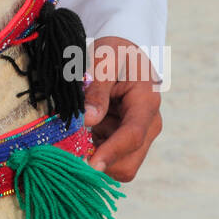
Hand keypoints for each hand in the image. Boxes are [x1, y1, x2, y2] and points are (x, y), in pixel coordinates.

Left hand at [84, 35, 162, 181]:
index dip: (111, 152)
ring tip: (76, 132)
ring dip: (94, 157)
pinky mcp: (125, 140)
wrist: (124, 53)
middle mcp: (148, 126)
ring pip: (118, 166)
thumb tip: (89, 119)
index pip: (132, 136)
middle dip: (100, 162)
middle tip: (70, 149)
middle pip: (128, 162)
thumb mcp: (105, 61)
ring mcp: (139, 136)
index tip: (90, 165)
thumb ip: (98, 90)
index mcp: (146, 103)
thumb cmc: (116, 52)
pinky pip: (109, 159)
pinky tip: (81, 133)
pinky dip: (92, 153)